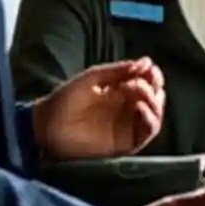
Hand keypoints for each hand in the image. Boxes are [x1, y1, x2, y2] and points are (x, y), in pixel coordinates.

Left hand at [32, 57, 164, 160]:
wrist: (47, 125)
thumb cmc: (65, 99)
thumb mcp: (93, 78)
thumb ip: (118, 70)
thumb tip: (147, 62)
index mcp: (122, 92)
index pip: (149, 83)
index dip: (154, 75)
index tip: (149, 68)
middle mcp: (128, 109)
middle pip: (157, 97)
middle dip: (155, 86)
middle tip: (142, 81)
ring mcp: (128, 126)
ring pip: (156, 115)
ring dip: (154, 101)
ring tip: (138, 91)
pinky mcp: (126, 143)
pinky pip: (147, 133)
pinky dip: (150, 119)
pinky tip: (139, 107)